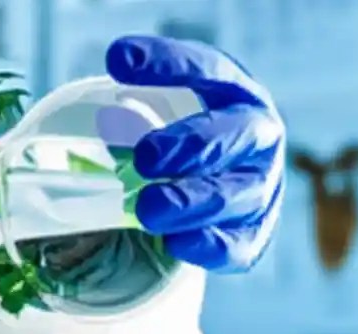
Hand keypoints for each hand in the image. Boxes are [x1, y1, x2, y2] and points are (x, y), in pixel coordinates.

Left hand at [107, 36, 285, 272]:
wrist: (213, 190)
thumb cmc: (181, 143)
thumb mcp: (161, 114)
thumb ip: (131, 110)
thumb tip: (95, 120)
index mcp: (236, 94)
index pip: (209, 71)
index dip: (168, 65)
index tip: (119, 62)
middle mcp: (259, 136)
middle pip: (235, 136)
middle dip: (191, 146)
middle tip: (144, 158)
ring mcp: (262, 186)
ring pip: (236, 194)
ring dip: (191, 202)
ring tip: (147, 210)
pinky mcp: (256, 233)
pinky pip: (240, 244)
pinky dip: (209, 246)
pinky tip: (174, 244)